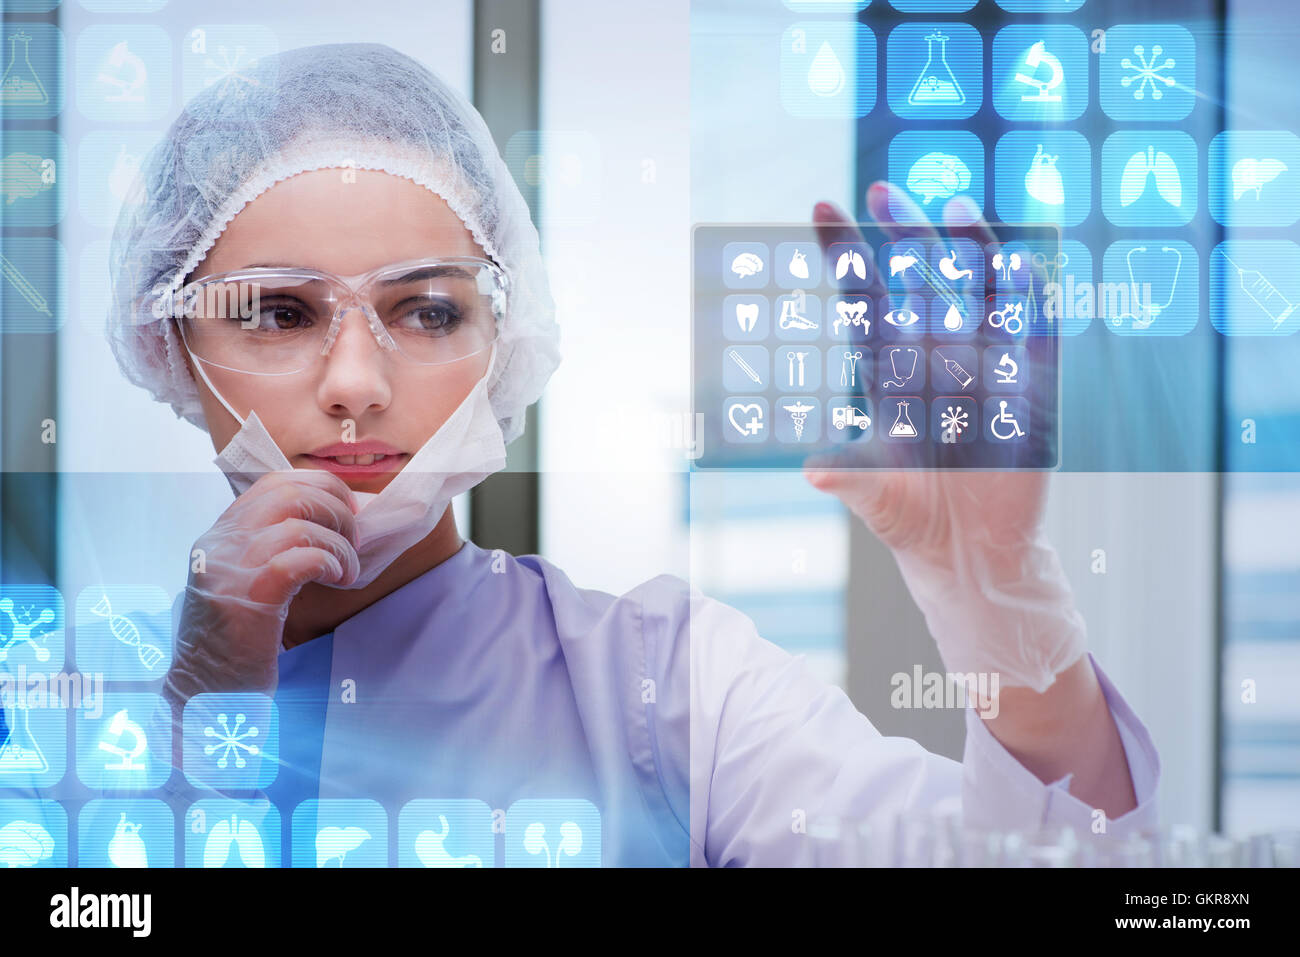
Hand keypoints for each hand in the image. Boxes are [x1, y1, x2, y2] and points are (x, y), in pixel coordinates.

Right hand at [165, 470, 360, 700]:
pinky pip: (299, 558)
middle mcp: (219, 543)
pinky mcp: (246, 598)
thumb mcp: (252, 580)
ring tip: (345, 571)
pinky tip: (336, 580)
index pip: (275, 482)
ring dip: (338, 543)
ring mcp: (229, 568)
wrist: (203, 696)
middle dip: (336, 510)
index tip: (347, 511)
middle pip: (289, 493)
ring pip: (297, 521)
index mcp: (221, 534)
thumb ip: (281, 546)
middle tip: (353, 543)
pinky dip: (329, 562)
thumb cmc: (239, 641)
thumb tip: (348, 516)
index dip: (321, 487)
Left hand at [803, 183, 1085, 691]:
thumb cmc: (911, 520)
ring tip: (957, 210)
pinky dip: (1029, 306)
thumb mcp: (876, 501)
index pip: (864, 301)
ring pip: (977, 295)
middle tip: (886, 192)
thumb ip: (852, 480)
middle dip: (904, 237)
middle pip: (919, 283)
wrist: (969, 553)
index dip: (845, 255)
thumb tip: (814, 472)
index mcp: (887, 376)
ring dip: (969, 254)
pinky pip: (1033, 339)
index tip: (823, 205)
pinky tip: (1021, 269)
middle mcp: (934, 360)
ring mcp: (983, 370)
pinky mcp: (1029, 393)